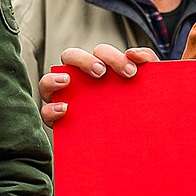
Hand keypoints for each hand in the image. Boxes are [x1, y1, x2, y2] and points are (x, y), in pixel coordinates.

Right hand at [38, 44, 157, 123]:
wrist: (139, 142)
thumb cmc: (141, 106)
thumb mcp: (149, 85)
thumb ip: (147, 62)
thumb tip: (133, 53)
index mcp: (102, 68)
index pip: (100, 53)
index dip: (112, 56)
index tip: (130, 71)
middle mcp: (80, 81)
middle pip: (70, 57)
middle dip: (83, 60)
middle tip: (101, 72)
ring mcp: (67, 99)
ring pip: (47, 82)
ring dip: (54, 79)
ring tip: (67, 81)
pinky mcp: (60, 121)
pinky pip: (46, 112)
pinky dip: (50, 108)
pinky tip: (65, 109)